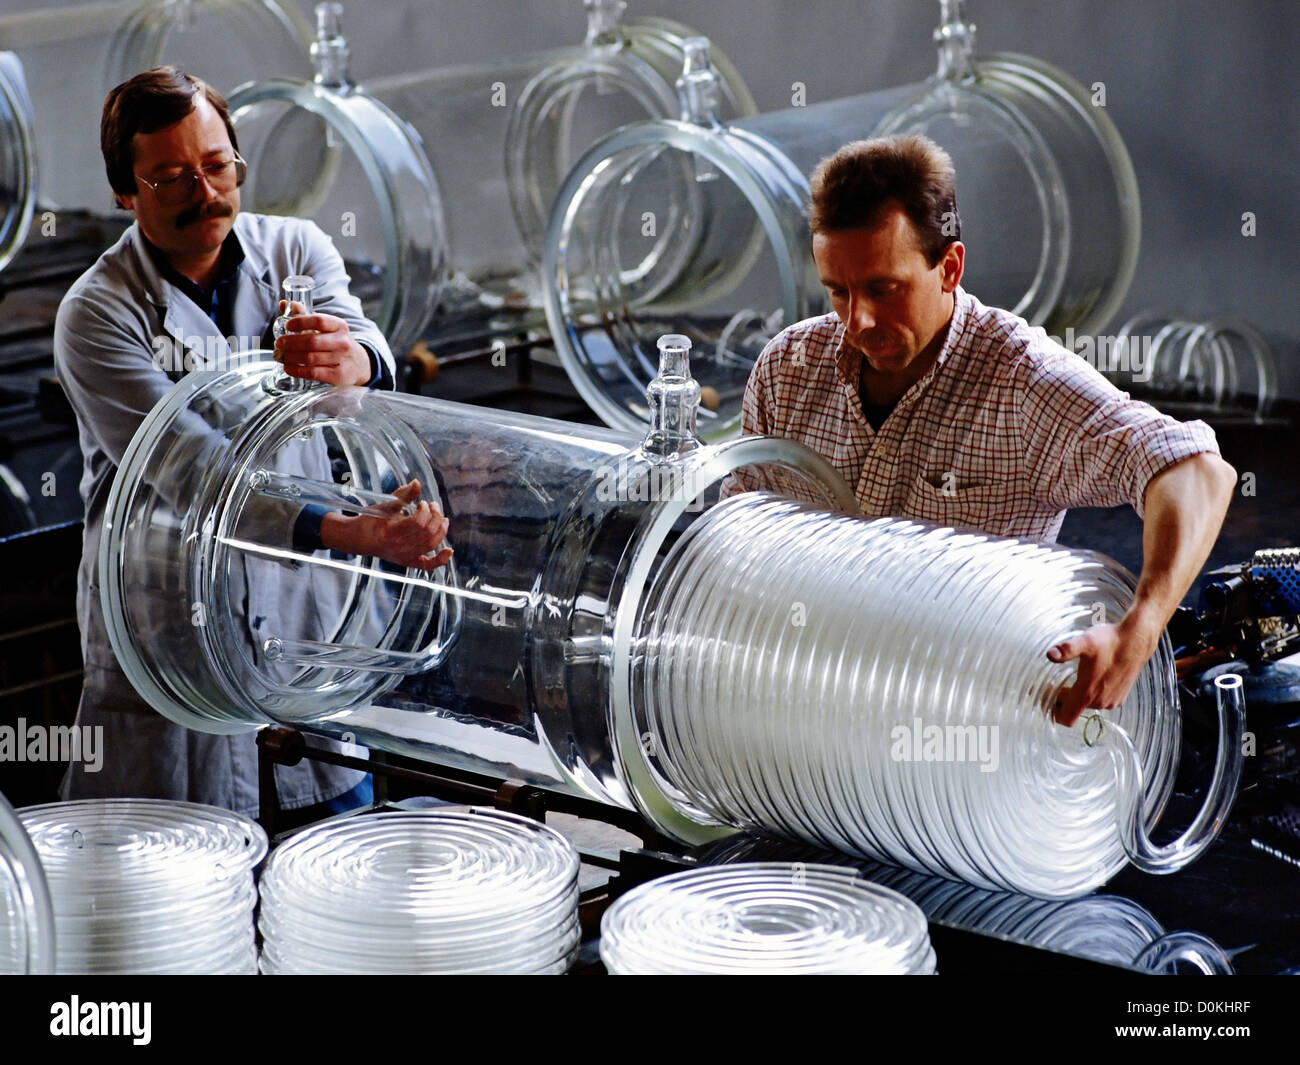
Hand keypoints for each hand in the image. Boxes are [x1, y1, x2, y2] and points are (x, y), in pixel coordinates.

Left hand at [274, 300, 372, 385]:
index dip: (300, 322)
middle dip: (290, 342)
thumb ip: (305, 315)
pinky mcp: (338, 375)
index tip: (287, 326)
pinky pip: (313, 373)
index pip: (319, 321)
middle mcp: (342, 342)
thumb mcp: (326, 327)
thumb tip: (284, 304)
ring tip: (280, 356)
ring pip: (310, 358)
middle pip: (311, 341)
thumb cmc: (335, 342)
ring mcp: (341, 360)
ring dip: (290, 357)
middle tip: (278, 343)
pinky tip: (288, 367)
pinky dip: (297, 370)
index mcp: (339, 326)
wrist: (359, 364)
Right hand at [319, 480, 452, 570]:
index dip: (425, 510)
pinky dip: (440, 559)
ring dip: (441, 529)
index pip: (418, 523)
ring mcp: (404, 557)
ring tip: (441, 518)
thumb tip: (417, 483)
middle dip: (435, 516)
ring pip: (431, 544)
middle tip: (433, 506)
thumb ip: (403, 495)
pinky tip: (449, 551)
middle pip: (427, 533)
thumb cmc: (371, 520)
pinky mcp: (408, 562)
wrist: (359, 539)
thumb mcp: (385, 505)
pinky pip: (427, 565)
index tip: (422, 503)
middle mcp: (399, 548)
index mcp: (391, 533)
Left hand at [1047, 618, 1161, 727]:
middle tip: (1056, 682)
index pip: (1066, 718)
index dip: (1054, 711)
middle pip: (1074, 709)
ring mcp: (1111, 701)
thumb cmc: (1110, 642)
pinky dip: (1093, 693)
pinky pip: (1100, 701)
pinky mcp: (1120, 697)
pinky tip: (1092, 677)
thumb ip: (1067, 649)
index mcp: (1088, 693)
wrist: (1136, 640)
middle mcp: (1100, 701)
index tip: (1047, 697)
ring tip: (1074, 678)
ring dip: (1079, 695)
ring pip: (1087, 705)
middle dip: (1063, 699)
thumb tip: (1051, 654)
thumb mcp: (1085, 641)